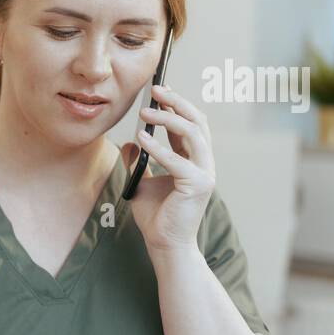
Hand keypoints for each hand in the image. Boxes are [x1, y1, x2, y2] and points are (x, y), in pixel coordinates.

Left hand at [120, 85, 215, 253]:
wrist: (164, 245)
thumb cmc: (156, 217)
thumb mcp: (141, 183)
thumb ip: (138, 162)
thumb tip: (128, 142)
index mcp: (193, 160)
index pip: (189, 123)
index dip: (176, 105)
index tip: (158, 90)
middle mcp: (204, 163)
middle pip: (197, 121)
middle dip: (177, 102)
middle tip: (155, 89)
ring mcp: (205, 173)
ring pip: (192, 134)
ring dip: (168, 119)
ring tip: (145, 112)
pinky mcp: (198, 185)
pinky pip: (178, 161)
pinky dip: (159, 148)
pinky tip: (142, 139)